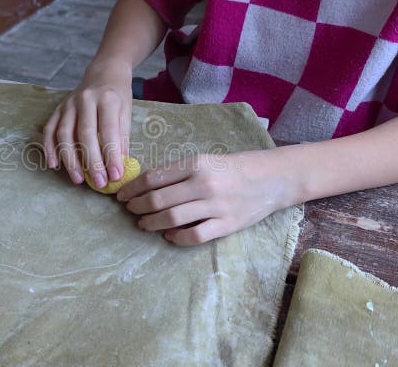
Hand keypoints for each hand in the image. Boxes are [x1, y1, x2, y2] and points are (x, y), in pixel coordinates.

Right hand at [42, 64, 131, 187]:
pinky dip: (49, 148)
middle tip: (99, 182)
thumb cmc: (117, 96)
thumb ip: (122, 138)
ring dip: (70, 160)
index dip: (111, 155)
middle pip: (85, 134)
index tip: (115, 175)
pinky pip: (49, 130)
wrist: (104, 73)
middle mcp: (85, 100)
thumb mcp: (126, 113)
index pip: (108, 131)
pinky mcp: (57, 108)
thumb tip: (119, 166)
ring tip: (78, 179)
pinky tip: (53, 164)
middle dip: (91, 162)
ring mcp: (68, 104)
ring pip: (64, 134)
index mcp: (107, 99)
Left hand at [116, 152, 296, 245]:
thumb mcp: (206, 160)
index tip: (123, 195)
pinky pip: (195, 236)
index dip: (133, 189)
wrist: (273, 178)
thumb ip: (179, 172)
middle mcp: (204, 184)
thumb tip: (146, 185)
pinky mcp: (227, 225)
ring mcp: (216, 206)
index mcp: (196, 163)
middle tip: (130, 210)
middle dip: (138, 207)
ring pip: (172, 218)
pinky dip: (177, 238)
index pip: (154, 178)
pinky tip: (169, 236)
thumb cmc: (235, 167)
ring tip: (143, 224)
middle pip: (158, 200)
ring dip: (152, 223)